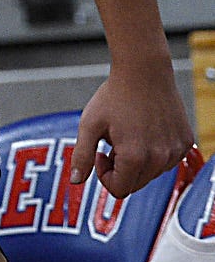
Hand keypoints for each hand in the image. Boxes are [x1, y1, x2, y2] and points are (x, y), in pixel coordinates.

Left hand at [72, 65, 192, 198]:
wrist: (144, 72)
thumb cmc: (115, 96)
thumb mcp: (89, 124)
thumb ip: (81, 156)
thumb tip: (75, 181)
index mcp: (135, 157)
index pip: (119, 189)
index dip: (103, 175)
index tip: (99, 154)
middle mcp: (160, 158)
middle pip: (135, 184)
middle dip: (119, 169)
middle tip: (111, 143)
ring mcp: (176, 151)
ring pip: (151, 173)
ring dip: (136, 161)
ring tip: (128, 134)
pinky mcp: (186, 143)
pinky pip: (166, 160)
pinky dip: (154, 153)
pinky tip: (144, 131)